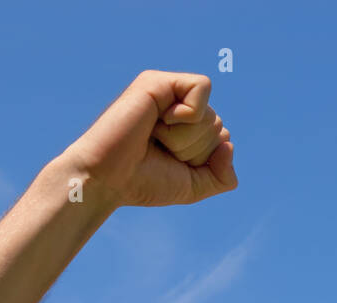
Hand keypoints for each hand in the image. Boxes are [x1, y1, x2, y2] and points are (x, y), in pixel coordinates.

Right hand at [61, 70, 236, 208]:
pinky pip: (201, 87)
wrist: (107, 180)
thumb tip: (229, 144)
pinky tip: (161, 120)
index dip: (203, 161)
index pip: (222, 139)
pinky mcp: (157, 82)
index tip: (171, 164)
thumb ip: (222, 176)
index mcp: (186, 128)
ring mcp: (167, 92)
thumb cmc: (144, 182)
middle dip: (194, 150)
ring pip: (210, 115)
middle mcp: (178, 107)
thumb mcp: (193, 186)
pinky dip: (188, 113)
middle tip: (160, 151)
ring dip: (185, 138)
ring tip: (153, 138)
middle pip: (218, 127)